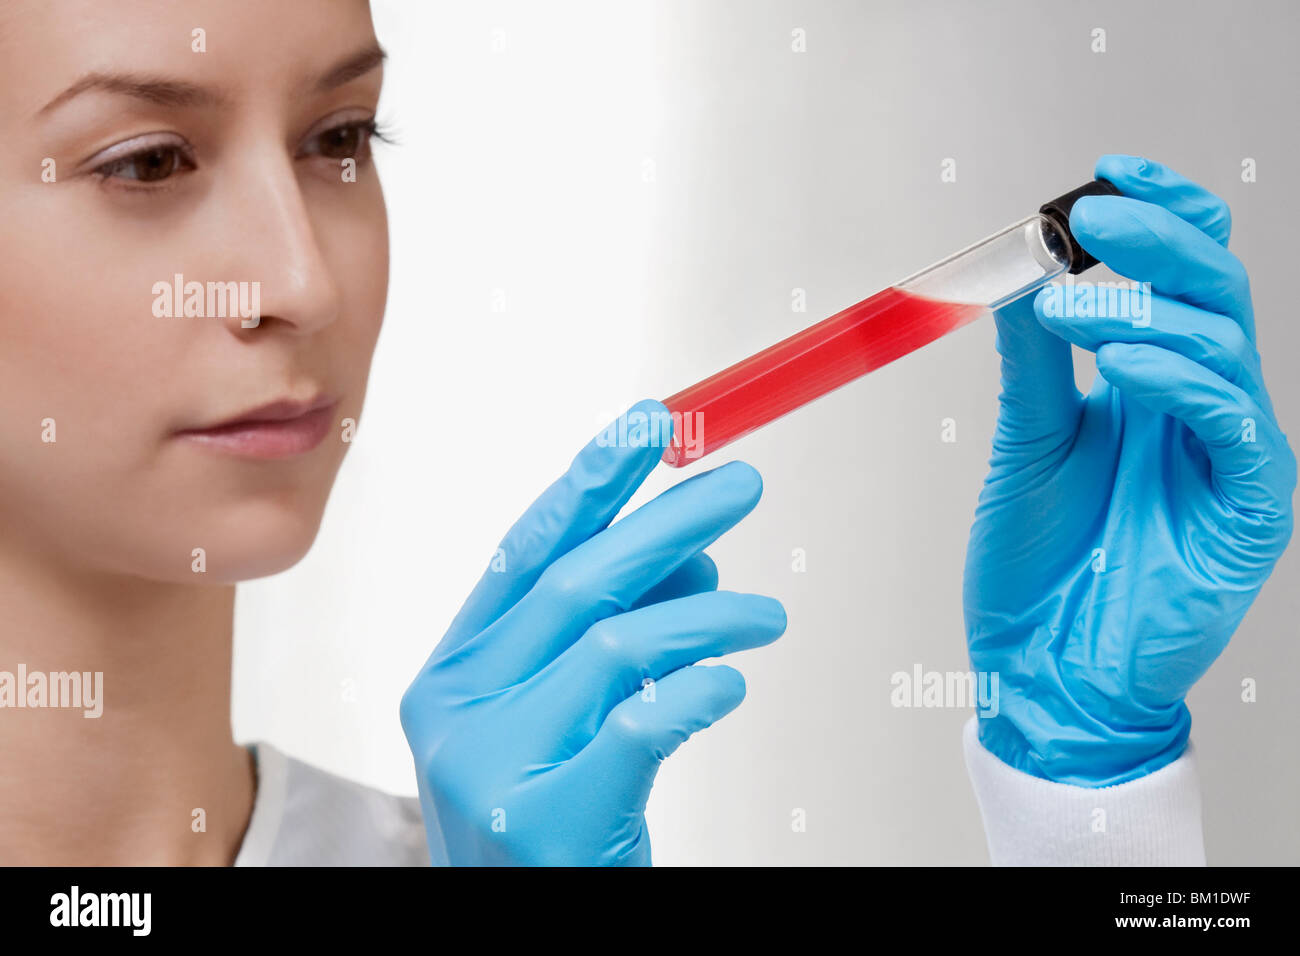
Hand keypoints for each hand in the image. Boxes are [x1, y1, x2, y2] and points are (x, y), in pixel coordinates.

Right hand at [401, 400, 785, 863]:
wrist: (520, 930)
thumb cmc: (547, 825)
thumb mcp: (561, 719)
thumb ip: (613, 634)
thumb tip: (696, 556)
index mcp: (451, 672)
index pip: (525, 549)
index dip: (591, 479)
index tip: (651, 423)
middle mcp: (455, 708)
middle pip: (574, 582)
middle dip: (667, 522)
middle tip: (742, 484)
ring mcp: (488, 764)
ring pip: (615, 644)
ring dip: (706, 615)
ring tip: (764, 614)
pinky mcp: (541, 818)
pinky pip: (642, 723)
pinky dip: (701, 688)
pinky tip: (730, 683)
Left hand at [964, 155, 1295, 785]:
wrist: (1045, 669)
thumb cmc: (1037, 565)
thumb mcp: (1029, 442)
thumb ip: (1037, 361)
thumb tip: (1020, 269)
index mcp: (1153, 382)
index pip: (1178, 275)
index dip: (1157, 213)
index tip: (1103, 172)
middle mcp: (1200, 405)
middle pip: (1213, 287)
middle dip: (1156, 238)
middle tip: (1088, 216)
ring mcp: (1232, 451)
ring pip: (1224, 339)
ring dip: (1145, 307)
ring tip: (1070, 305)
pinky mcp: (1253, 502)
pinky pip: (1233, 416)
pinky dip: (1178, 376)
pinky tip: (1124, 363)